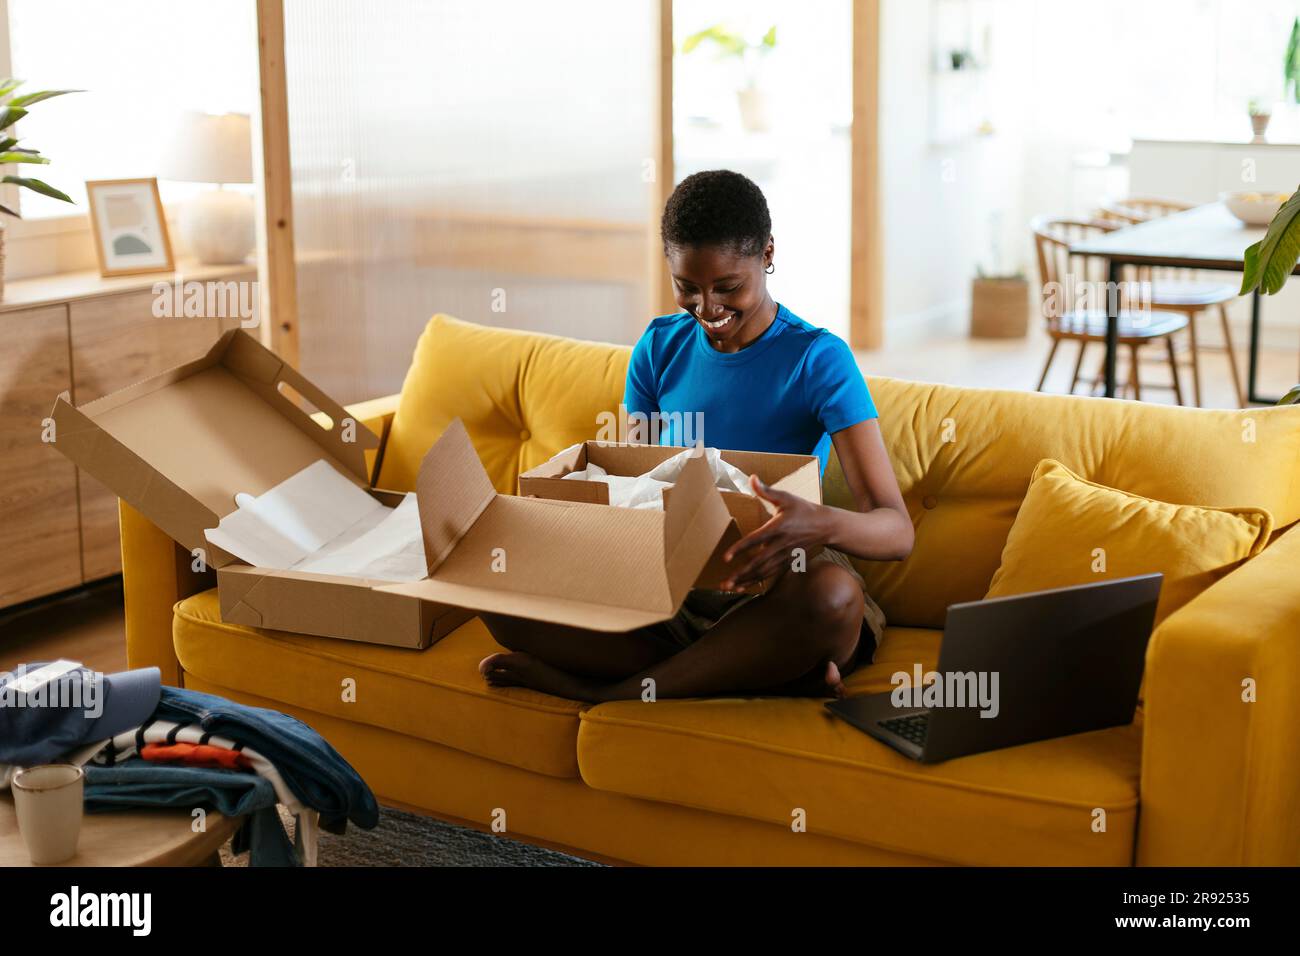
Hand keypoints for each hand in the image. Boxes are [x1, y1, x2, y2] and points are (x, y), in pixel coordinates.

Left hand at [718, 475, 826, 590]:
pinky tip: (743, 586)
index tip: (726, 557)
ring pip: (764, 572)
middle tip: (724, 582)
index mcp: (778, 527)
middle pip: (758, 562)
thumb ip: (766, 491)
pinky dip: (756, 581)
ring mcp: (785, 555)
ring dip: (746, 580)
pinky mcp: (788, 562)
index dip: (740, 549)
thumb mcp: (786, 497)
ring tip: (729, 587)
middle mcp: (781, 544)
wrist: (826, 526)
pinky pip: (770, 574)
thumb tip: (751, 478)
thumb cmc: (803, 509)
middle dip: (741, 573)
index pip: (755, 539)